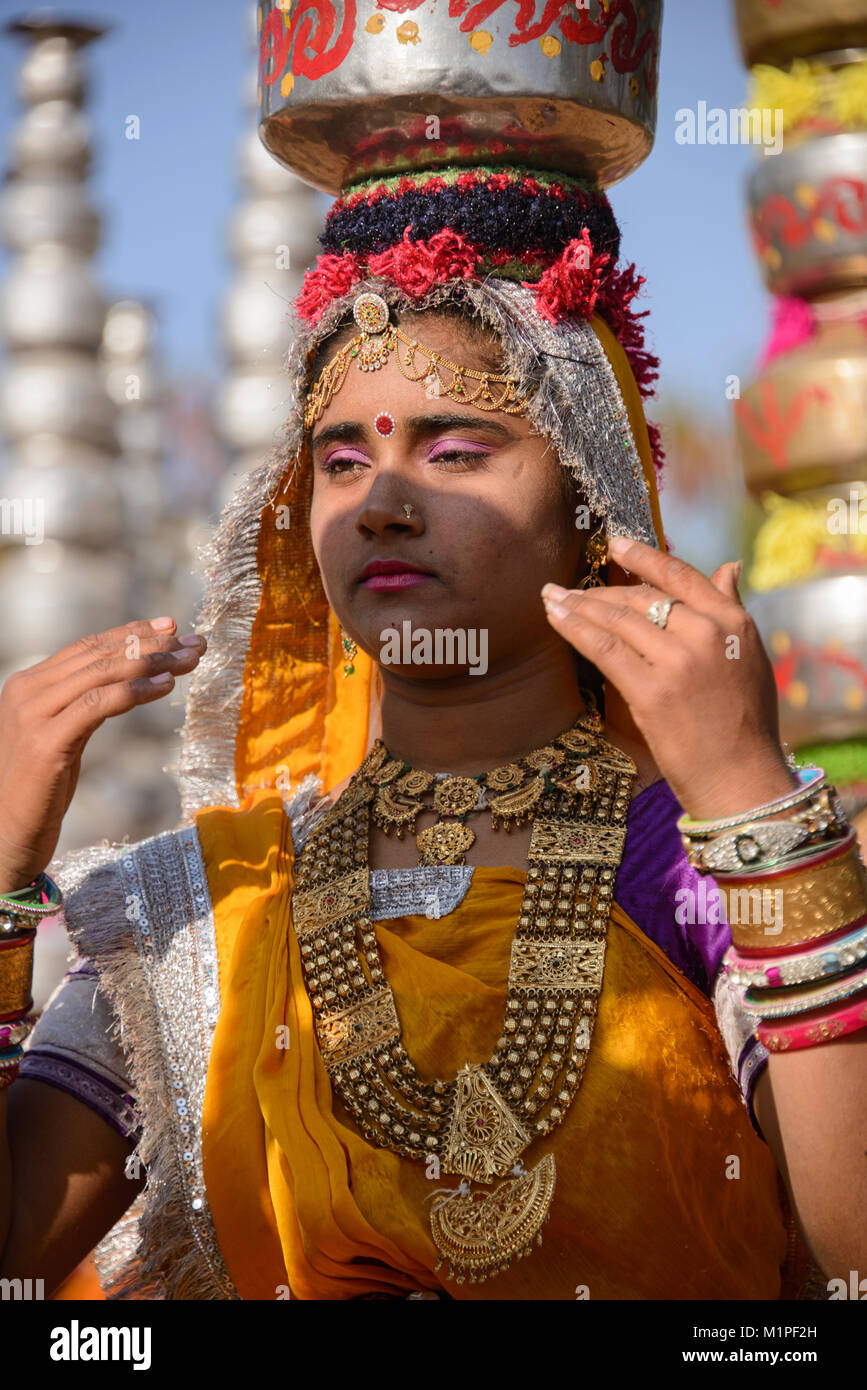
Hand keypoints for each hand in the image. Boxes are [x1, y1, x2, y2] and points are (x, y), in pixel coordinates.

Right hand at [0, 618, 205, 893]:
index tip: (172, 626)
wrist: (3, 834)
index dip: (131, 632)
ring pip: (102, 674)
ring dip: (153, 664)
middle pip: (100, 655)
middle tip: (194, 643)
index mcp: (29, 683)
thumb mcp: (62, 734)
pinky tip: (165, 687)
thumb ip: (84, 705)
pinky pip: (98, 705)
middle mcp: (27, 691)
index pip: (88, 646)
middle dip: (152, 645)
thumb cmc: (38, 787)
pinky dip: (134, 692)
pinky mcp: (45, 743)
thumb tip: (128, 680)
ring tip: (188, 661)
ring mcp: (33, 715)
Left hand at [542, 536, 797, 820]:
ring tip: (551, 598)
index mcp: (734, 623)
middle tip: (567, 587)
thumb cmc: (747, 726)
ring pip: (618, 619)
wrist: (744, 781)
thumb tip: (728, 566)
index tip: (614, 544)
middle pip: (641, 598)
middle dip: (599, 591)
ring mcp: (679, 661)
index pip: (681, 575)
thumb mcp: (750, 659)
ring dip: (578, 605)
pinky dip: (574, 628)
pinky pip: (603, 648)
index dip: (643, 556)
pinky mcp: (651, 691)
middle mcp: (708, 634)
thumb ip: (732, 611)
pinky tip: (555, 617)